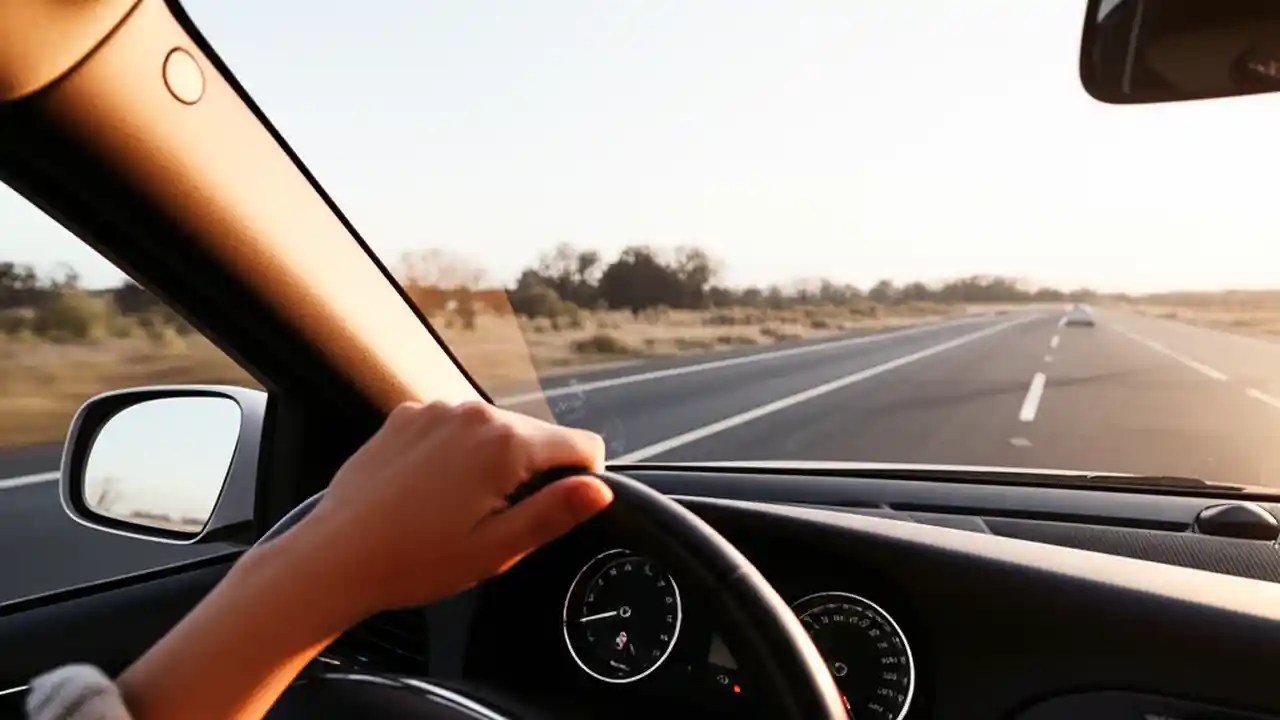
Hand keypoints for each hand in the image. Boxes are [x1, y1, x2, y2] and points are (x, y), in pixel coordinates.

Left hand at [287, 401, 611, 615]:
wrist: (336, 557)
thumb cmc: (415, 560)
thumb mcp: (497, 549)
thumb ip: (555, 513)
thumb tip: (601, 489)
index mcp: (506, 444)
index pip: (583, 446)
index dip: (578, 483)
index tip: (545, 514)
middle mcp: (475, 413)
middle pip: (539, 437)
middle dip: (531, 474)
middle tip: (492, 521)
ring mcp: (438, 409)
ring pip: (496, 431)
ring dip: (492, 462)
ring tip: (455, 509)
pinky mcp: (409, 415)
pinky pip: (456, 427)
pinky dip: (455, 453)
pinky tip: (430, 491)